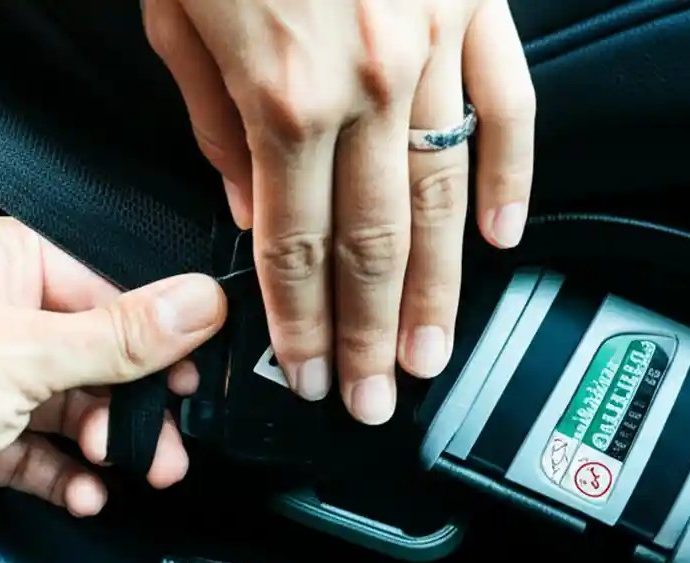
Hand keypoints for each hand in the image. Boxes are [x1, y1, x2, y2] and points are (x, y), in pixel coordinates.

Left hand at [0, 214, 225, 562]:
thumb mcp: (24, 349)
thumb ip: (120, 335)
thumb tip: (197, 303)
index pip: (96, 282)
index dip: (150, 326)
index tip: (191, 363)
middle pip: (85, 351)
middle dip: (131, 398)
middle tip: (166, 435)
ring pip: (62, 409)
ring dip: (104, 442)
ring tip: (135, 468)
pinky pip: (29, 458)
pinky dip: (63, 477)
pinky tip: (83, 492)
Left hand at [143, 0, 534, 423]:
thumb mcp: (177, 16)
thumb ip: (213, 121)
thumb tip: (243, 206)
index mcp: (285, 92)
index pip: (294, 246)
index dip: (302, 324)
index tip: (307, 374)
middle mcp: (367, 83)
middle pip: (372, 245)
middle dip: (369, 336)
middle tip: (372, 397)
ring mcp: (432, 47)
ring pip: (441, 196)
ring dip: (436, 289)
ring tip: (428, 352)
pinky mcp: (476, 6)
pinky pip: (507, 107)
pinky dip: (511, 177)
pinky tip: (500, 237)